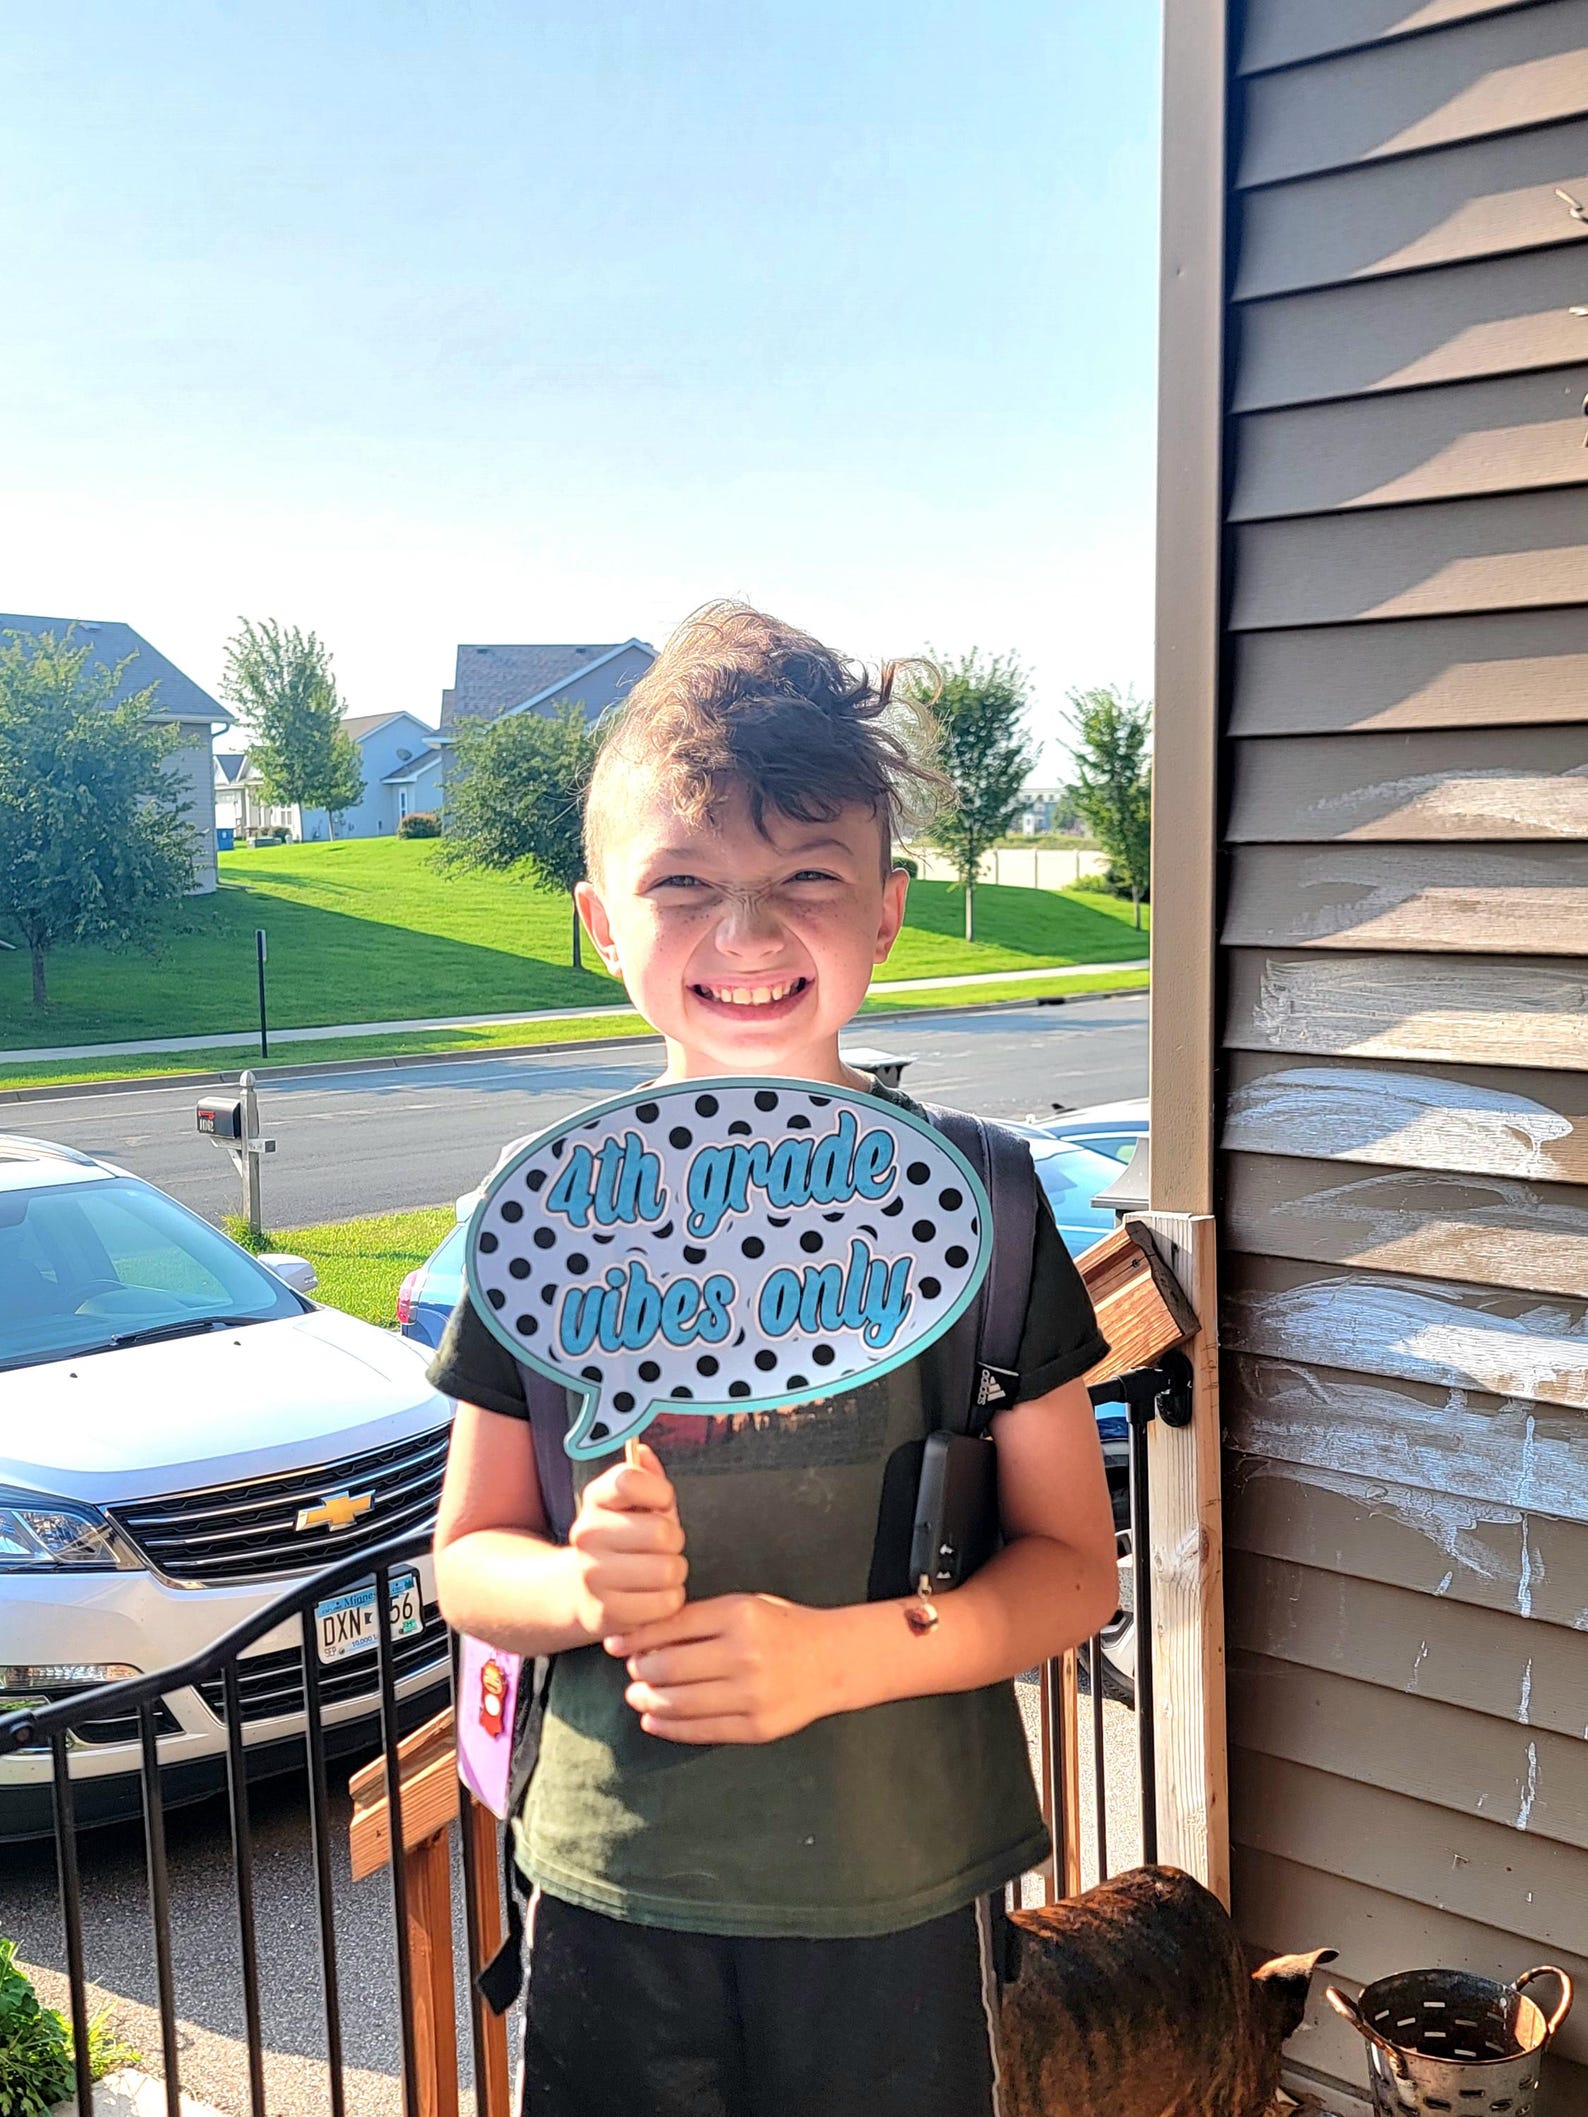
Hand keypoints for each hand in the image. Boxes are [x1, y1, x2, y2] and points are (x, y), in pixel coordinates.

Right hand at [565, 1443, 686, 1640]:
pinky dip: (669, 1600)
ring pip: (668, 1570)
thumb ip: (646, 1477)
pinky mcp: (606, 1611)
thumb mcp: (634, 1504)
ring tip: (658, 1571)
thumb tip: (644, 1453)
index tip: (661, 1503)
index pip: (631, 1480)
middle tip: (662, 1546)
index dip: (660, 1492)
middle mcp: (588, 1533)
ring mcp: (593, 1574)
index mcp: (596, 1498)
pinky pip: (666, 1603)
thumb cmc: (623, 1540)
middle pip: (662, 1532)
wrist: (581, 1590)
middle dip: (674, 1540)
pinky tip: (652, 1595)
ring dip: (674, 1572)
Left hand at [606, 1594, 838, 1744]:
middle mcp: (744, 1654)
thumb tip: (641, 1639)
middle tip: (630, 1672)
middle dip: (639, 1671)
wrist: (834, 1660)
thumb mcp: (744, 1607)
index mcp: (739, 1615)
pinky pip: (700, 1731)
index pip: (671, 1627)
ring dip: (648, 1702)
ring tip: (637, 1697)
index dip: (635, 1637)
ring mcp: (751, 1695)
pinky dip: (668, 1727)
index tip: (614, 1644)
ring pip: (679, 1703)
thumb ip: (699, 1620)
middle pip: (668, 1667)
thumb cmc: (781, 1628)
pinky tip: (653, 1721)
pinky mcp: (756, 1728)